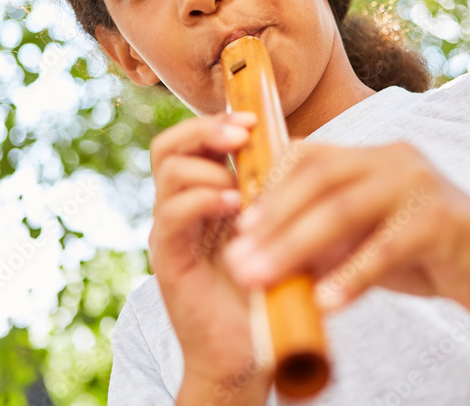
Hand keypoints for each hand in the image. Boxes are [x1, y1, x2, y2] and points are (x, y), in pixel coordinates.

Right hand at [146, 110, 271, 401]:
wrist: (249, 351)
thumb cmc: (268, 286)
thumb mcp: (277, 228)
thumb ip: (276, 191)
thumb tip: (302, 145)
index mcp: (203, 195)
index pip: (191, 139)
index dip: (216, 120)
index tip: (253, 118)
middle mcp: (180, 207)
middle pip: (169, 145)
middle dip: (205, 129)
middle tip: (241, 132)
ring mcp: (170, 232)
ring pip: (168, 171)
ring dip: (208, 166)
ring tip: (240, 184)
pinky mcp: (168, 259)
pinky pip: (171, 214)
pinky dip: (202, 199)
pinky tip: (234, 206)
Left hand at [221, 140, 469, 314]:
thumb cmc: (426, 251)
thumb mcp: (368, 238)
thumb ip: (325, 238)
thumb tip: (261, 254)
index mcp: (374, 156)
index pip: (310, 156)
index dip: (271, 186)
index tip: (240, 224)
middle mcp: (395, 159)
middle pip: (320, 179)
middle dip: (273, 221)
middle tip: (240, 260)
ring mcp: (420, 185)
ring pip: (345, 209)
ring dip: (297, 246)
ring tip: (264, 279)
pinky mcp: (442, 220)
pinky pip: (387, 247)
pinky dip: (352, 275)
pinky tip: (325, 302)